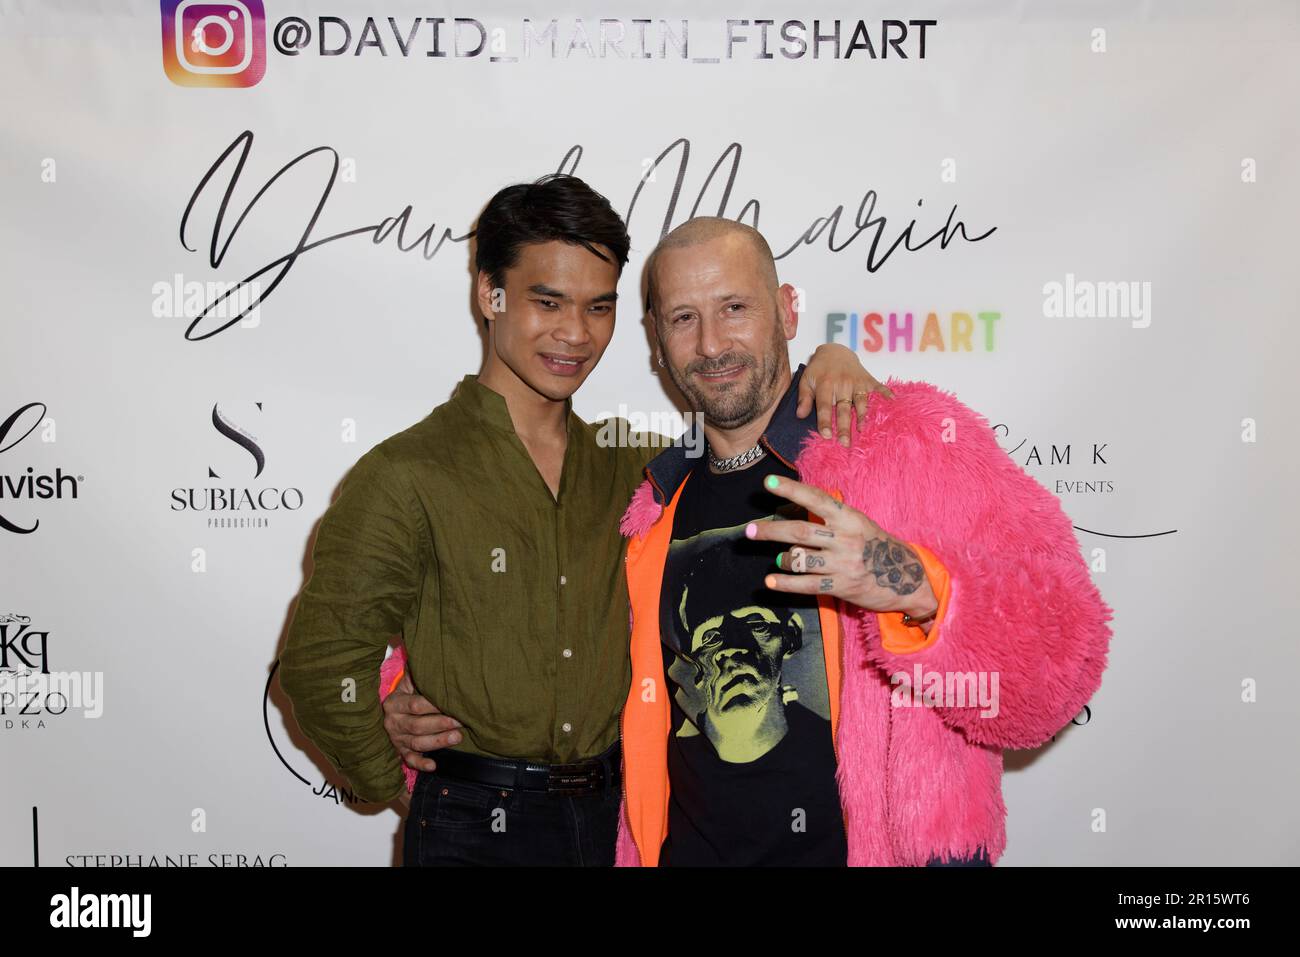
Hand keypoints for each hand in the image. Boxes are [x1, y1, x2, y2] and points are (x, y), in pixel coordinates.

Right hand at [382, 669, 464, 773]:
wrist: (391, 710)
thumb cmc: (409, 692)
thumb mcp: (411, 681)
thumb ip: (421, 674)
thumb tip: (438, 657)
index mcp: (395, 702)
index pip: (415, 705)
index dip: (434, 705)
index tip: (452, 702)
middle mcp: (393, 721)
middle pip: (417, 725)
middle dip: (440, 724)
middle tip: (460, 722)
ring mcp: (396, 738)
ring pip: (417, 743)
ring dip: (437, 742)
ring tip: (457, 738)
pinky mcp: (400, 751)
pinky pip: (409, 760)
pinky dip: (421, 764)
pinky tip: (434, 765)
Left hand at [746, 474, 937, 619]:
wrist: (908, 578)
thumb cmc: (877, 547)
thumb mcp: (859, 525)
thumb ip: (831, 519)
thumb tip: (794, 514)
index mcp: (850, 518)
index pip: (816, 499)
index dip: (791, 490)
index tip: (768, 483)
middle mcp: (845, 539)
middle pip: (800, 531)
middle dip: (770, 530)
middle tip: (748, 531)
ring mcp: (843, 563)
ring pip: (801, 558)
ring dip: (784, 558)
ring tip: (779, 558)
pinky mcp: (842, 586)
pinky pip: (807, 584)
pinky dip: (786, 583)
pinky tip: (771, 581)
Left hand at [798, 343, 894, 446]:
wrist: (835, 351)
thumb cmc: (819, 370)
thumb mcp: (806, 380)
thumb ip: (804, 398)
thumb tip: (800, 415)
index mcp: (825, 385)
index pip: (825, 406)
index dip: (825, 421)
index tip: (826, 436)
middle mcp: (842, 384)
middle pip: (843, 408)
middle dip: (844, 426)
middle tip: (845, 442)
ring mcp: (857, 382)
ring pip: (861, 402)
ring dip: (862, 416)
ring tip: (861, 430)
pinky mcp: (868, 380)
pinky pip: (878, 387)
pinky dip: (886, 393)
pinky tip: (892, 401)